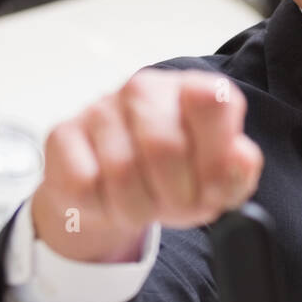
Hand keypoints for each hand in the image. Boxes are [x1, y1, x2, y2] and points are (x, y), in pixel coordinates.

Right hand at [31, 69, 263, 262]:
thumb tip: (238, 160)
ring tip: (145, 207)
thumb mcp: (216, 182)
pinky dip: (103, 208)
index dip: (215, 157)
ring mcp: (101, 109)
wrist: (109, 194)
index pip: (213, 101)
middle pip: (165, 147)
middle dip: (177, 197)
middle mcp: (146, 90)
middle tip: (179, 210)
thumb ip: (237, 171)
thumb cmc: (170, 180)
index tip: (213, 188)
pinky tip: (110, 202)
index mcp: (193, 91)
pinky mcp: (63, 136)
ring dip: (139, 208)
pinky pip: (85, 184)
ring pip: (122, 171)